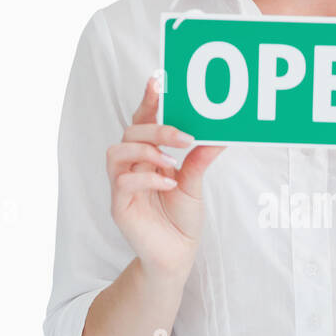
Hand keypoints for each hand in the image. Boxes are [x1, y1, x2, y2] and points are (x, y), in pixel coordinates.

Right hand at [107, 76, 224, 276]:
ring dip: (145, 149)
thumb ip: (199, 159)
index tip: (158, 80)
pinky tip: (168, 183)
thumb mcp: (195, 184)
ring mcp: (122, 186)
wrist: (177, 255)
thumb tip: (218, 134)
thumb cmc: (182, 219)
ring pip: (117, 152)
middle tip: (183, 135)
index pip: (141, 121)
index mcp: (148, 156)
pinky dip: (147, 178)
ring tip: (171, 161)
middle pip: (129, 132)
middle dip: (156, 128)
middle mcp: (131, 166)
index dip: (147, 100)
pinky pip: (124, 181)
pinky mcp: (119, 206)